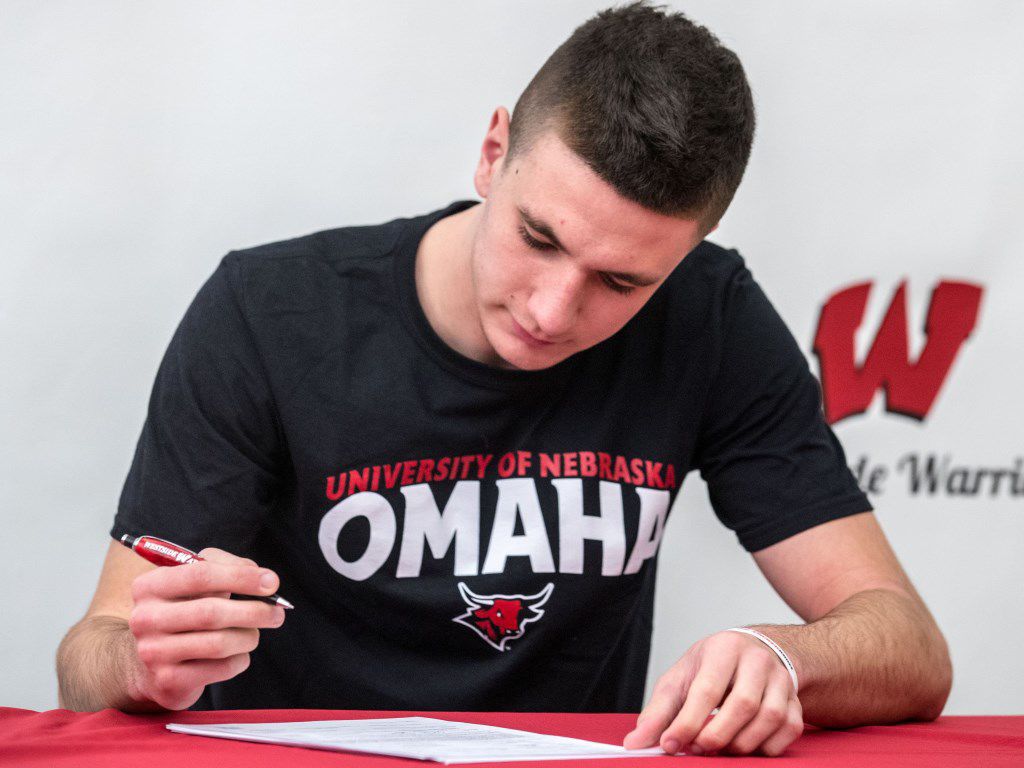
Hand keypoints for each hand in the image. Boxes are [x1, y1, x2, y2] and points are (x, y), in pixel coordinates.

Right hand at [126, 548, 285, 709]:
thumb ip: (228, 566)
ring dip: (248, 637)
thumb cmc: (184, 610)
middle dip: (254, 611)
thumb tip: (266, 580)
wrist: (149, 662)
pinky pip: (221, 668)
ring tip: (253, 633)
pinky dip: (239, 659)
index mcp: (149, 586)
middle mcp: (144, 619)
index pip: (200, 575)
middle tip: (278, 612)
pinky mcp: (168, 681)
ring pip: (219, 643)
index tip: (271, 582)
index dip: (241, 577)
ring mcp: (153, 652)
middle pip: (211, 613)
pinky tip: (235, 654)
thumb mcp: (196, 580)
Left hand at [623, 630, 802, 756]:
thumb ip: (659, 711)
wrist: (754, 652)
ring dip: (741, 744)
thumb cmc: (713, 666)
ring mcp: (781, 680)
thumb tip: (635, 743)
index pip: (706, 689)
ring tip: (718, 749)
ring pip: (770, 718)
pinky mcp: (796, 701)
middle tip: (696, 750)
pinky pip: (789, 731)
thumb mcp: (682, 678)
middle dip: (717, 735)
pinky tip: (745, 747)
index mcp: (723, 649)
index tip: (669, 745)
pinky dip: (766, 747)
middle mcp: (757, 660)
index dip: (687, 722)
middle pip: (743, 704)